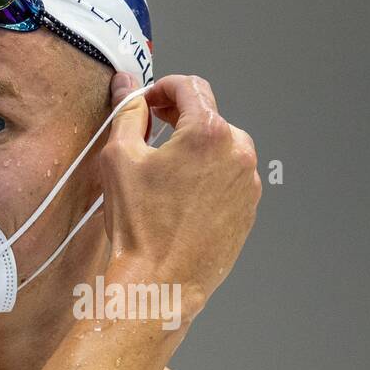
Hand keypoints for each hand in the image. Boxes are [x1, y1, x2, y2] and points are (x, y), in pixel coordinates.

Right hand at [98, 73, 261, 318]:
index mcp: (209, 133)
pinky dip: (208, 176)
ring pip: (221, 148)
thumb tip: (126, 87)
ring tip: (165, 172)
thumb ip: (127, 112)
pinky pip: (229, 178)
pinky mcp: (249, 208)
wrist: (161, 283)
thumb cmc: (140, 228)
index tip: (148, 102)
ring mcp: (248, 183)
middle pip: (208, 116)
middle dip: (179, 119)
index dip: (163, 88)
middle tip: (151, 134)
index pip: (190, 87)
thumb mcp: (120, 159)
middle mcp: (238, 153)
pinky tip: (181, 196)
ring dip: (195, 149)